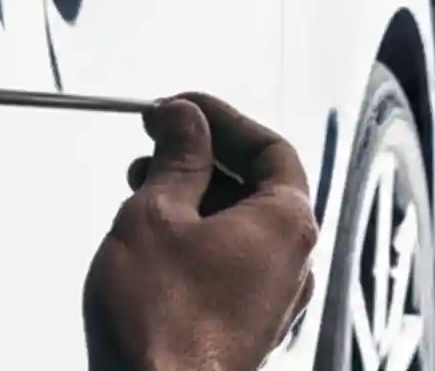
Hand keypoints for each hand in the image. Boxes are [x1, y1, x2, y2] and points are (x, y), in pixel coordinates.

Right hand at [84, 93, 317, 370]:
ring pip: (240, 223)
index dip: (223, 117)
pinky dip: (196, 233)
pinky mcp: (245, 325)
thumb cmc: (163, 326)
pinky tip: (153, 234)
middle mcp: (292, 262)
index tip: (181, 107)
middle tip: (158, 137)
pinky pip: (230, 259)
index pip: (270, 146)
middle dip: (204, 154)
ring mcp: (272, 298)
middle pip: (258, 183)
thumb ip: (177, 158)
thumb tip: (184, 119)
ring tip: (143, 184)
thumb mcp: (157, 214)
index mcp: (286, 224)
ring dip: (194, 194)